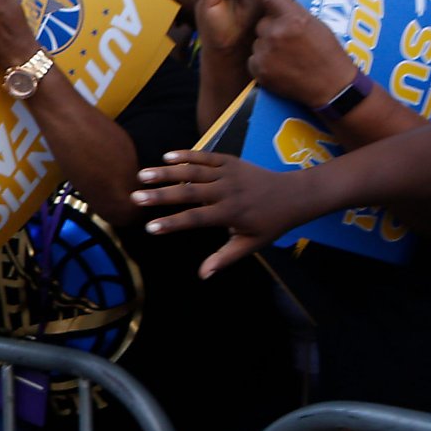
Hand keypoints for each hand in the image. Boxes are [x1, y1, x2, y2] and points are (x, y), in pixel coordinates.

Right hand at [131, 152, 306, 277]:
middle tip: (136, 197)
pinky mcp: (230, 161)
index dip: (173, 223)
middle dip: (161, 195)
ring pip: (193, 171)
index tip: (151, 228)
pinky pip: (205, 156)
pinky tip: (166, 156)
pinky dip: (186, 155)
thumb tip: (203, 275)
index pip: (196, 219)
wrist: (294, 194)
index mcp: (231, 213)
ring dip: (166, 172)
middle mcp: (227, 191)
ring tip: (143, 175)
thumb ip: (225, 258)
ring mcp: (228, 173)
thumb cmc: (270, 223)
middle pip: (189, 192)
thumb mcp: (250, 244)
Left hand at [245, 0, 358, 109]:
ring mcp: (266, 51)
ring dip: (269, 47)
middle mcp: (276, 32)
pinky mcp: (259, 69)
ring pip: (258, 42)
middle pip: (261, 23)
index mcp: (293, 17)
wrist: (332, 87)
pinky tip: (282, 68)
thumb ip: (293, 6)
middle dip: (272, 30)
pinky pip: (254, 60)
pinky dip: (264, 63)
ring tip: (290, 58)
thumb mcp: (314, 24)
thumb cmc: (327, 53)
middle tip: (292, 43)